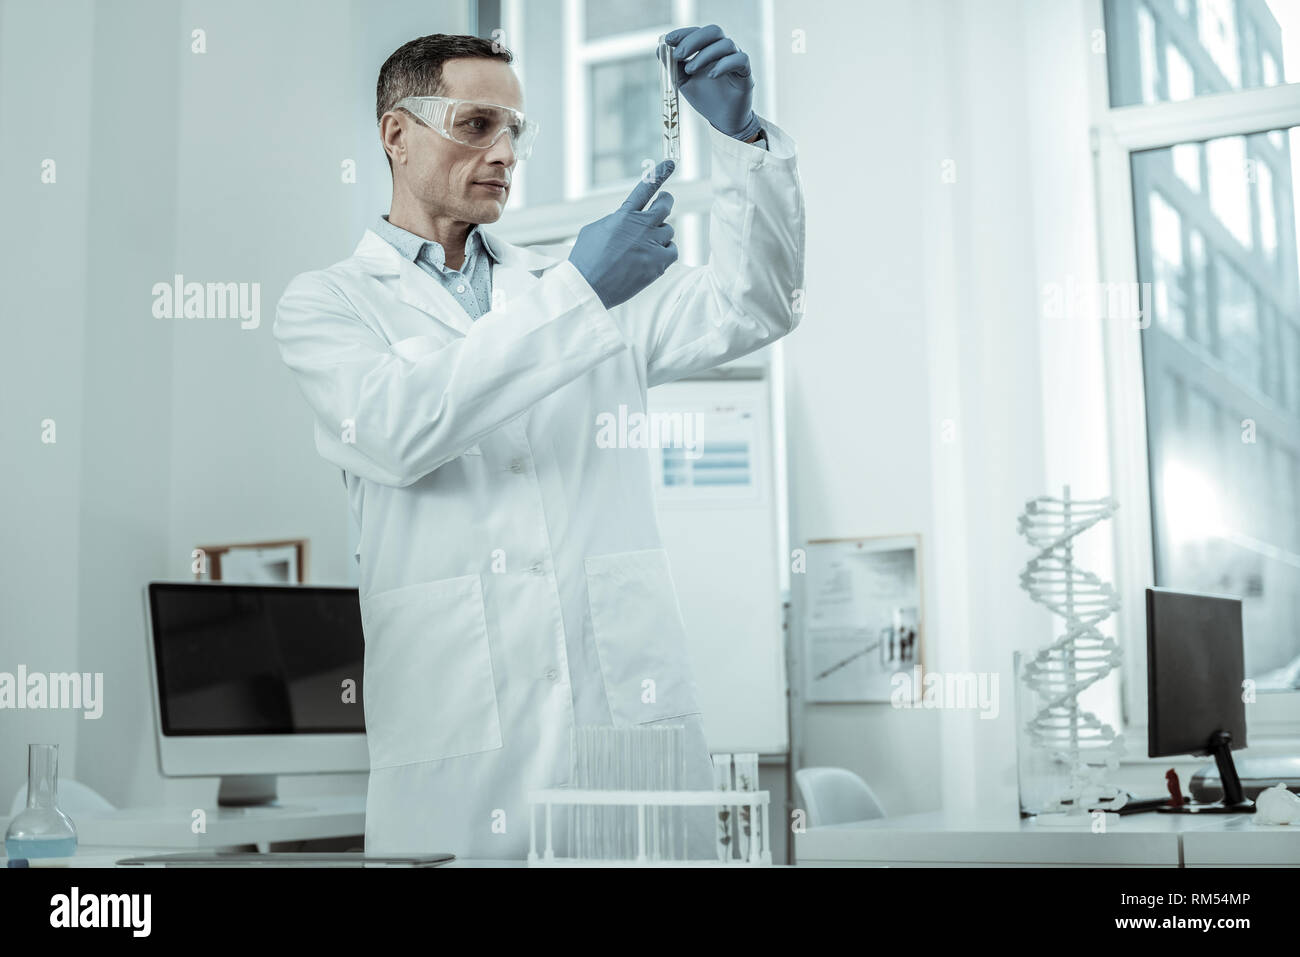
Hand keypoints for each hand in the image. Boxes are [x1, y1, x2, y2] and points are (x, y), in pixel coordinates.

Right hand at [568, 161, 677, 309]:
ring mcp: (652, 244)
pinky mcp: (659, 262)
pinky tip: (654, 257)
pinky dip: (666, 251)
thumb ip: (614, 221)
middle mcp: (641, 226)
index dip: (660, 174)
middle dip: (666, 201)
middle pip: (666, 205)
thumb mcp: (594, 230)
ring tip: (646, 246)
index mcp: (623, 215)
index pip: (646, 188)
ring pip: (669, 230)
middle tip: (664, 202)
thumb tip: (625, 221)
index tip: (671, 163)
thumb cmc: (586, 260)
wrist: (588, 286)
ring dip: (660, 234)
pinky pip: (673, 250)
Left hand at [663, 24, 759, 141]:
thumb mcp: (683, 82)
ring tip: (691, 71)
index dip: (684, 33)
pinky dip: (723, 65)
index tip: (669, 40)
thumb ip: (673, 66)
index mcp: (708, 48)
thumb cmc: (705, 98)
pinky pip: (740, 60)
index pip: (698, 32)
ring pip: (726, 44)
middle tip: (679, 55)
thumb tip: (659, 50)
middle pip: (713, 31)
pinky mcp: (746, 72)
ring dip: (705, 55)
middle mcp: (723, 50)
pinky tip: (711, 75)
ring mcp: (736, 59)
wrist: (722, 119)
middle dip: (694, 40)